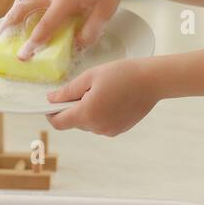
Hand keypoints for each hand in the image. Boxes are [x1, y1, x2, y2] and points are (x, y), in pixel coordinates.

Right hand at [0, 0, 133, 60]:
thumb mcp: (105, 13)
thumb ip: (91, 31)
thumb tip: (76, 45)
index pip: (45, 25)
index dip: (33, 42)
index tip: (23, 55)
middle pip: (23, 7)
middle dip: (9, 25)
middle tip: (0, 41)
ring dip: (11, 14)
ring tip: (3, 29)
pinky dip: (21, 4)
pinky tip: (18, 13)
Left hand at [44, 58, 160, 136]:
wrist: (152, 80)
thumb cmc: (122, 73)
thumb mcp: (90, 76)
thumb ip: (68, 90)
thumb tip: (51, 99)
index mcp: (87, 113)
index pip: (58, 123)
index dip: (50, 113)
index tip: (51, 103)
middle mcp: (97, 127)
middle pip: (73, 122)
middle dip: (72, 107)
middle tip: (84, 87)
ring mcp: (109, 131)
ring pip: (87, 123)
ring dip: (87, 110)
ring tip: (101, 91)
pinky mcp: (119, 130)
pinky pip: (100, 124)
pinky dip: (100, 113)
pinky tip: (111, 98)